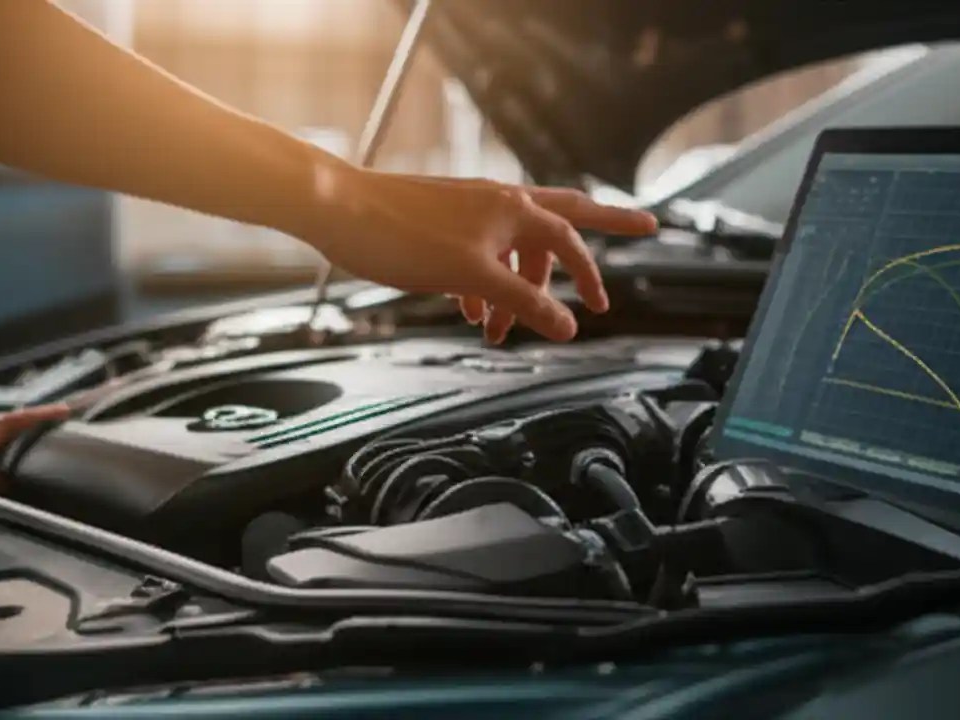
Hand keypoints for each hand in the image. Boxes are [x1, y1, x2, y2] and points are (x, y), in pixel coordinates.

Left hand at [301, 166, 656, 343]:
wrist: (338, 212)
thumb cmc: (402, 237)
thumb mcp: (475, 279)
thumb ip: (526, 304)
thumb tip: (570, 327)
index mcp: (514, 209)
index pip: (572, 240)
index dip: (591, 275)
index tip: (603, 305)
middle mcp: (499, 202)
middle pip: (559, 226)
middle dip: (584, 254)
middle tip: (621, 260)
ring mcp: (472, 211)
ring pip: (513, 252)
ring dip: (515, 292)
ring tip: (501, 332)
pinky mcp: (445, 223)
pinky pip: (482, 255)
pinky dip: (485, 284)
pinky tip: (470, 312)